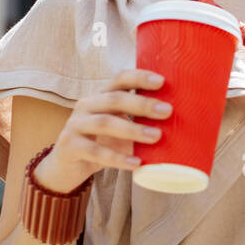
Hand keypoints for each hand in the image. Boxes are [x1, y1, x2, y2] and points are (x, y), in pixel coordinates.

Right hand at [35, 68, 171, 191]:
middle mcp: (86, 105)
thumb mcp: (119, 129)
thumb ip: (138, 122)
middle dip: (142, 104)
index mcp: (100, 96)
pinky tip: (136, 163)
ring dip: (133, 130)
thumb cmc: (101, 143)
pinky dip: (117, 158)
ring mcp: (75, 125)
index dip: (139, 77)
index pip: (119, 79)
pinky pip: (95, 151)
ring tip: (156, 136)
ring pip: (105, 123)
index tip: (162, 81)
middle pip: (114, 99)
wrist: (67, 167)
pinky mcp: (70, 147)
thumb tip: (178, 122)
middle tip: (167, 111)